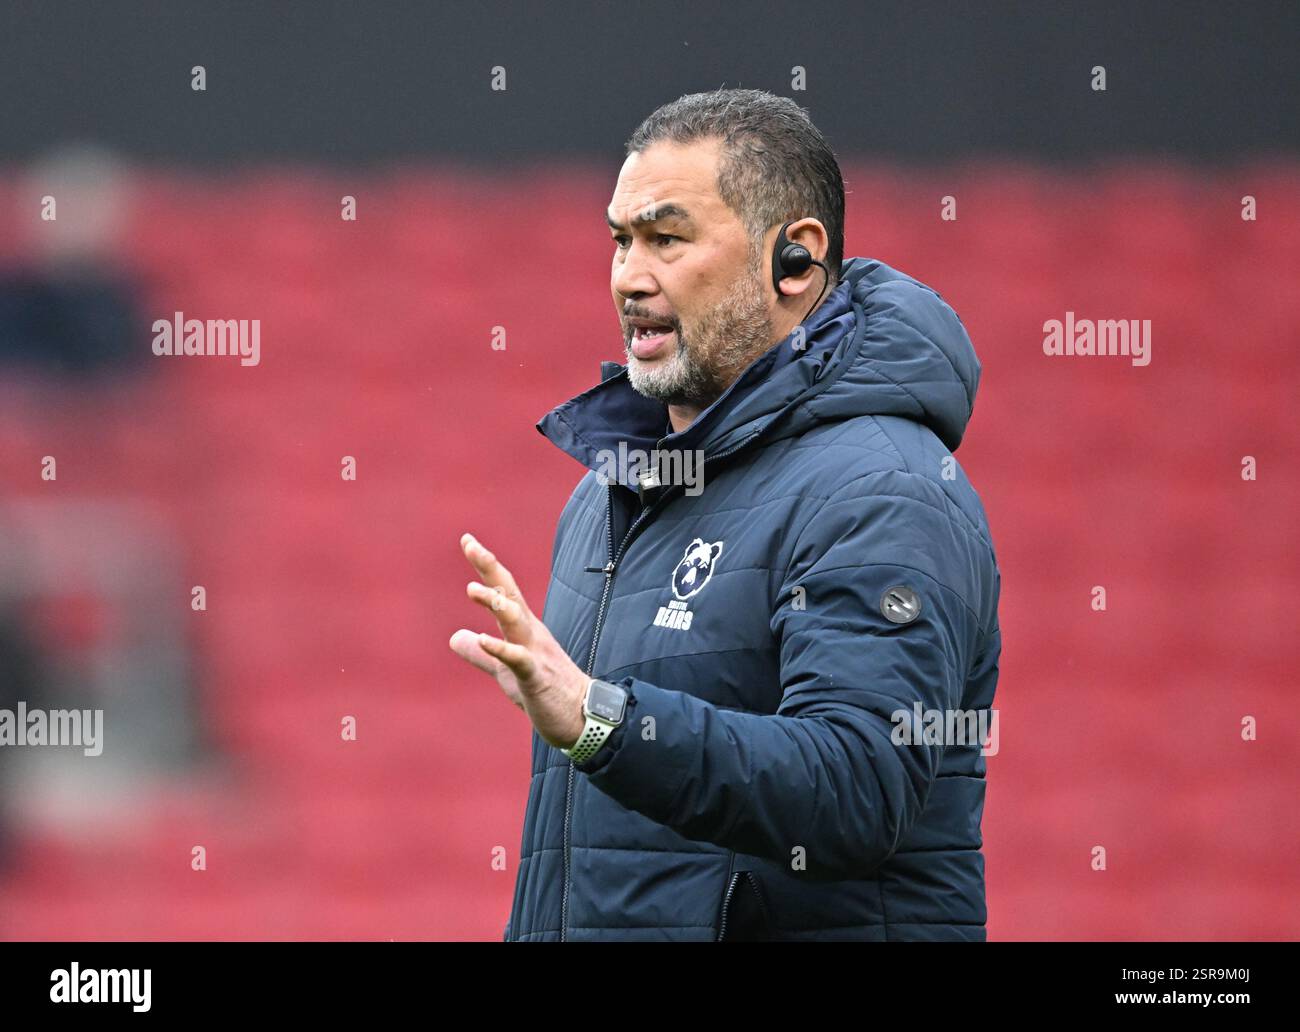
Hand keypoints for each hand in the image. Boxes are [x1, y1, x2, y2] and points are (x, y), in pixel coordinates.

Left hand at [448, 532, 589, 749]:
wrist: (583, 718)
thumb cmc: (546, 691)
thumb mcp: (505, 671)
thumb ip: (481, 654)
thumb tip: (454, 637)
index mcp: (523, 628)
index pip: (503, 589)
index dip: (485, 565)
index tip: (468, 540)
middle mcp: (531, 633)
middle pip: (509, 593)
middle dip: (490, 569)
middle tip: (471, 545)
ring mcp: (535, 653)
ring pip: (516, 620)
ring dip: (496, 603)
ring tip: (472, 588)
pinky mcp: (538, 676)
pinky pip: (519, 659)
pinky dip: (501, 648)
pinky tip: (483, 639)